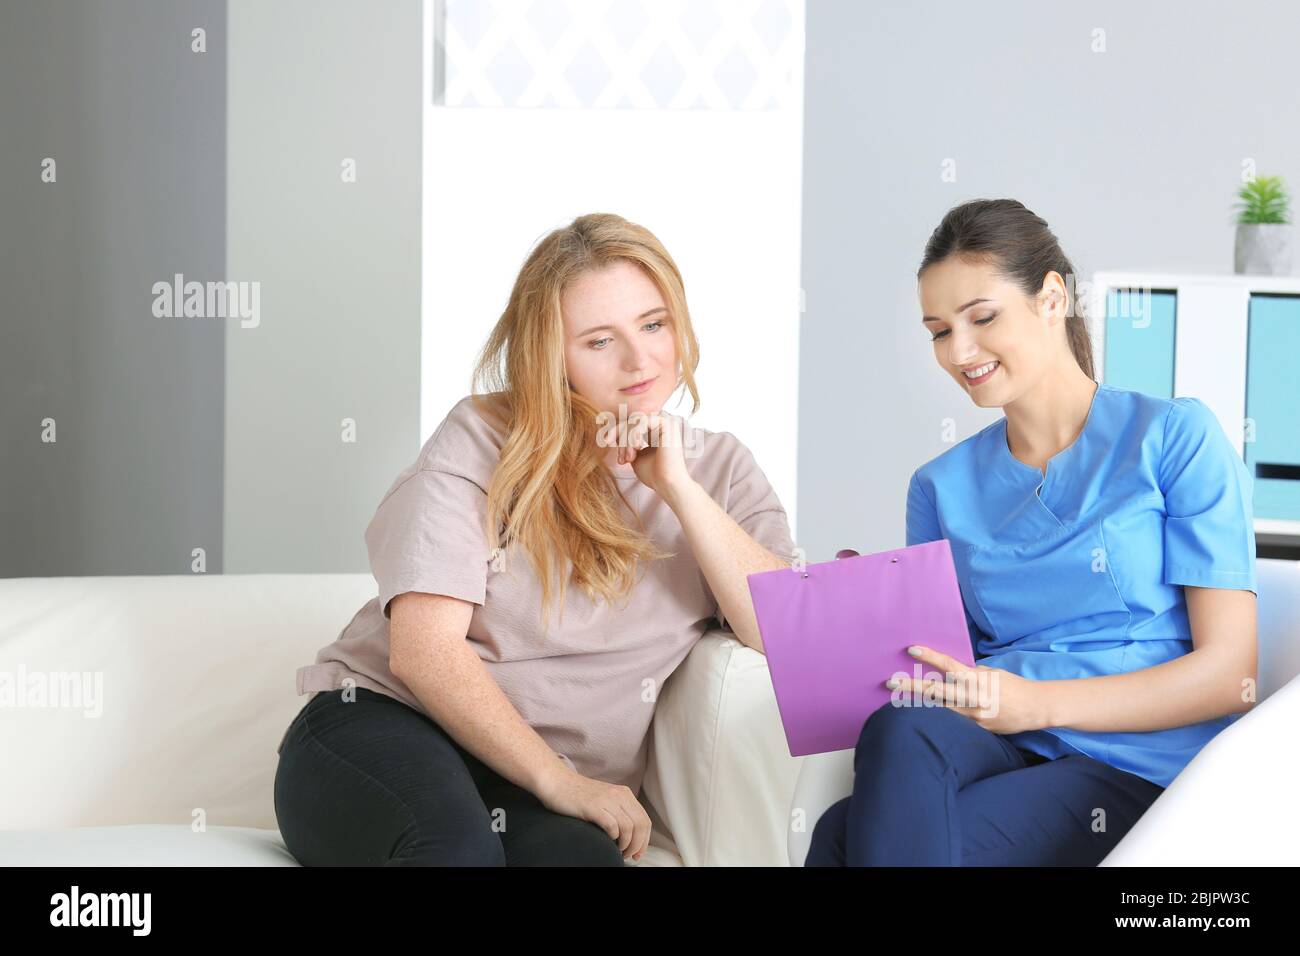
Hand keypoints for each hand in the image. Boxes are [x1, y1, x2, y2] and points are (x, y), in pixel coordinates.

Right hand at [535, 767, 651, 862]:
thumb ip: (618, 811)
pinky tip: (608, 841)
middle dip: (637, 845)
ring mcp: (606, 800)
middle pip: (640, 825)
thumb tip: (630, 836)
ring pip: (628, 827)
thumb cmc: (578, 795)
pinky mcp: (593, 806)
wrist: (557, 781)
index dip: (644, 840)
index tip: (637, 853)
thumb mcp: (605, 799)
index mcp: (624, 794)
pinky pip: (612, 825)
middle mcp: (619, 795)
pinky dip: (613, 837)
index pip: (644, 820)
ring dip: (626, 844)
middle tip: (628, 855)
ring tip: (618, 851)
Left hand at [618, 410, 691, 499]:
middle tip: (612, 447)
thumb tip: (613, 430)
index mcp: (655, 429)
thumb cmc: (652, 474)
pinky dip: (635, 433)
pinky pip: (642, 420)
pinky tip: (637, 446)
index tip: (605, 442)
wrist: (667, 484)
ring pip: (635, 419)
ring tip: (629, 457)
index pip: (630, 422)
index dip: (616, 431)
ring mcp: (666, 421)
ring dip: (627, 438)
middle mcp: (662, 422)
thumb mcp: (633, 454)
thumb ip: (626, 442)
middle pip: (631, 419)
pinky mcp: (668, 423)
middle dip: (619, 433)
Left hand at [884, 645, 1048, 734]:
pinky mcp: (976, 728)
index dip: (929, 656)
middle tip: (890, 683)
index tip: (912, 649)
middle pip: (934, 691)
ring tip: (898, 701)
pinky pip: (953, 722)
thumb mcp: (991, 673)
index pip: (947, 665)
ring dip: (919, 705)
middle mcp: (971, 697)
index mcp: (975, 679)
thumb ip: (971, 673)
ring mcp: (972, 715)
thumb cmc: (1012, 686)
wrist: (1035, 708)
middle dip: (910, 686)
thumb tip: (952, 673)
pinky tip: (924, 719)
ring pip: (939, 709)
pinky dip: (940, 718)